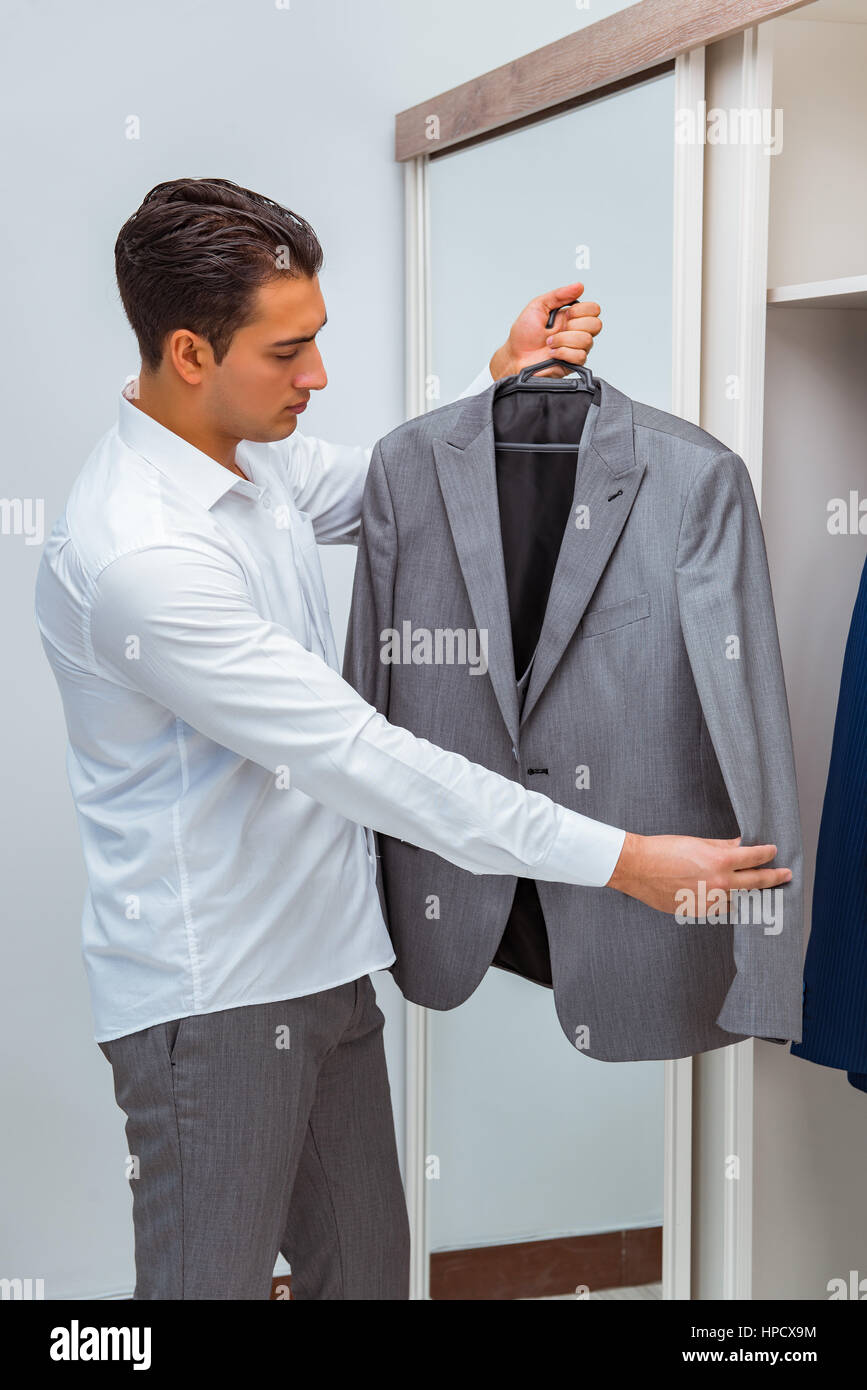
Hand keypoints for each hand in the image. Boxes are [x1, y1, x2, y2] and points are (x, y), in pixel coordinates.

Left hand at [489, 281, 601, 381]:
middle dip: (574, 325)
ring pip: (587, 340)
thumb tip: (579, 286)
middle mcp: (575, 332)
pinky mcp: (573, 364)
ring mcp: (575, 348)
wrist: (515, 357)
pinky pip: (580, 356)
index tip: (565, 314)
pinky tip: (552, 353)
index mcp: (569, 317)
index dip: (582, 310)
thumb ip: (558, 295)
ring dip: (564, 340)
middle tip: (557, 329)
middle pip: (596, 324)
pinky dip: (563, 353)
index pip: (593, 309)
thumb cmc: (523, 335)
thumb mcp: (537, 306)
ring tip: (549, 342)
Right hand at [606, 832, 791, 914]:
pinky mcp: (697, 911)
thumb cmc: (664, 850)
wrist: (637, 868)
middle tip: (786, 875)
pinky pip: (721, 908)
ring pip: (740, 899)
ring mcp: (709, 901)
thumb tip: (741, 846)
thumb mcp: (698, 843)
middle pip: (756, 882)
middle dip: (774, 877)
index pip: (754, 858)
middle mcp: (718, 884)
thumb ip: (723, 846)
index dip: (767, 854)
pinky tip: (733, 898)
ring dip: (752, 894)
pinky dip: (729, 902)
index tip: (773, 851)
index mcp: (720, 862)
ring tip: (763, 890)